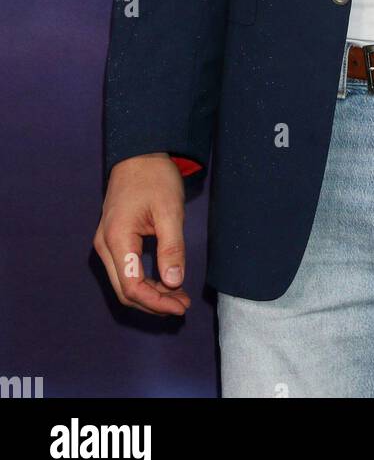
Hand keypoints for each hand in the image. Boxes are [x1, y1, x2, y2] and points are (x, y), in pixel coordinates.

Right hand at [93, 153, 191, 315]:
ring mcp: (106, 242)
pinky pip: (125, 270)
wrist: (140, 153)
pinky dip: (145, 281)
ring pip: (124, 282)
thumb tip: (173, 282)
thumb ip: (171, 248)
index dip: (156, 302)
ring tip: (178, 298)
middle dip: (154, 303)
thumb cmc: (155, 177)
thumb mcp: (170, 211)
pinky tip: (165, 283)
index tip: (180, 306)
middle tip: (182, 306)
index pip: (132, 286)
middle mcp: (105, 245)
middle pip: (125, 290)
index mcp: (117, 238)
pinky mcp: (113, 239)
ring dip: (150, 294)